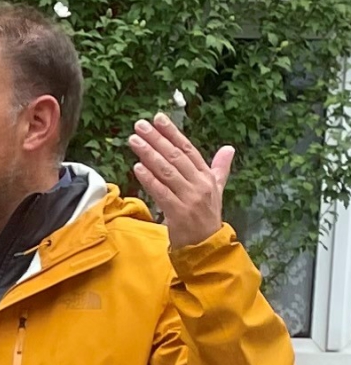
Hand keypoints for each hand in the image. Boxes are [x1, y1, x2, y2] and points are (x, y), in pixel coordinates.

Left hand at [128, 113, 233, 251]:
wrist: (207, 245)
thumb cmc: (207, 216)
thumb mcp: (217, 189)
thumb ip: (219, 168)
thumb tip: (229, 148)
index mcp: (207, 176)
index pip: (189, 149)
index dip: (173, 133)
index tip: (158, 119)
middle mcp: (200, 184)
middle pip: (176, 157)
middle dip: (157, 139)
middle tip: (140, 125)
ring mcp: (190, 198)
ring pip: (167, 171)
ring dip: (149, 154)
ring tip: (134, 141)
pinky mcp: (179, 212)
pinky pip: (162, 192)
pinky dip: (150, 179)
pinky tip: (137, 167)